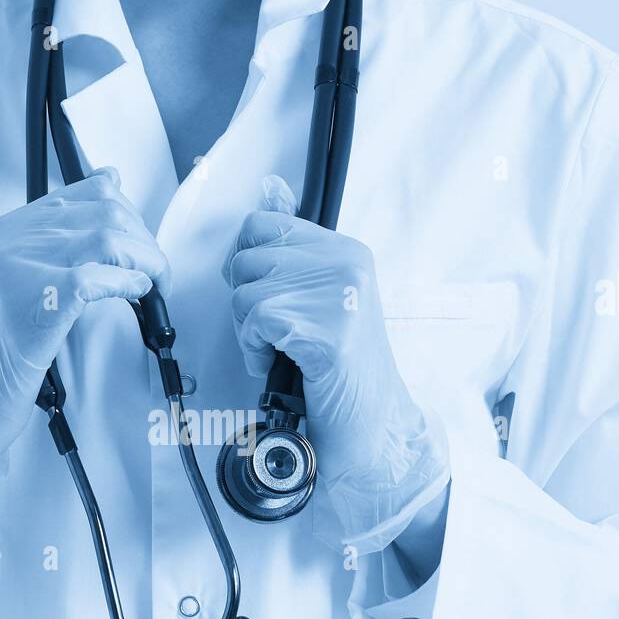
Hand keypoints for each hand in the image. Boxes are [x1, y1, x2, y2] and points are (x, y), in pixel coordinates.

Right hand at [0, 167, 169, 480]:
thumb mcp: (22, 281)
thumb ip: (62, 241)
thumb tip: (112, 181)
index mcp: (10, 228)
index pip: (91, 190)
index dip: (133, 216)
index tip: (143, 247)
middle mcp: (12, 239)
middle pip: (107, 211)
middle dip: (146, 242)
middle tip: (157, 275)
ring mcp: (20, 268)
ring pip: (108, 238)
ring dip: (147, 262)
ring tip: (155, 288)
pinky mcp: (34, 302)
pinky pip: (97, 277)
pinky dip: (128, 284)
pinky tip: (137, 297)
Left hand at [224, 175, 449, 548]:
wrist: (374, 430)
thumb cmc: (340, 372)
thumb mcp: (319, 300)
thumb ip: (293, 250)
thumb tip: (268, 188)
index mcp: (346, 251)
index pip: (262, 224)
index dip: (246, 263)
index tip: (264, 297)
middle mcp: (346, 263)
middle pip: (245, 258)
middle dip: (246, 303)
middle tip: (277, 334)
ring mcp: (338, 295)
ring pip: (244, 293)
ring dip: (250, 332)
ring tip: (283, 352)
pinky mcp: (325, 329)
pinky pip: (255, 322)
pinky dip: (255, 352)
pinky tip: (283, 365)